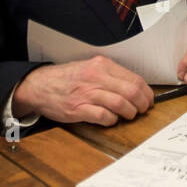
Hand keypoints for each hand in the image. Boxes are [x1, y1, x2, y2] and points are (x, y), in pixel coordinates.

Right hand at [12, 55, 152, 126]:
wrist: (39, 85)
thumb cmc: (66, 79)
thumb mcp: (90, 68)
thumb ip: (110, 75)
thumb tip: (134, 88)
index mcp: (101, 65)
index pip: (134, 78)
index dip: (146, 92)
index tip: (148, 99)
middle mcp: (95, 77)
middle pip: (131, 91)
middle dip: (141, 104)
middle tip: (142, 110)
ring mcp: (86, 93)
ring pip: (120, 104)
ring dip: (129, 113)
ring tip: (128, 116)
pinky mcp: (78, 109)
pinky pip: (103, 116)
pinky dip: (112, 120)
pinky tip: (111, 120)